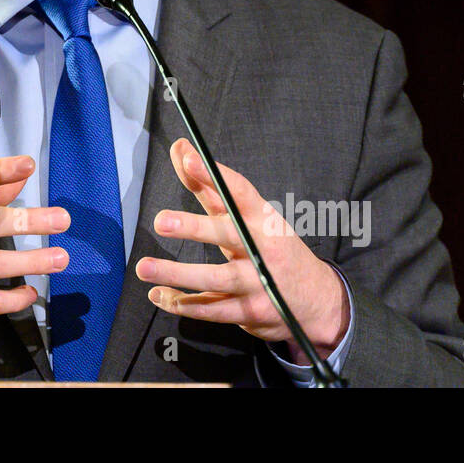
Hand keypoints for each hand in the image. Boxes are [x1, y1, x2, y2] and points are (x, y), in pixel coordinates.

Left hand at [135, 139, 349, 364]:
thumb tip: (180, 149)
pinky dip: (184, 304)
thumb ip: (211, 188)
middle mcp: (262, 249)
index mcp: (263, 220)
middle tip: (162, 221)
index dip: (213, 175)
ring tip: (144, 267)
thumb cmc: (273, 248)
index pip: (239, 192)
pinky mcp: (250, 313)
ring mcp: (258, 283)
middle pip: (228, 234)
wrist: (319, 300)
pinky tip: (160, 295)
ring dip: (178, 274)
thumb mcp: (251, 218)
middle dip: (194, 227)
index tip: (187, 158)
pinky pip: (213, 309)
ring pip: (216, 278)